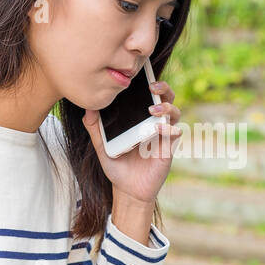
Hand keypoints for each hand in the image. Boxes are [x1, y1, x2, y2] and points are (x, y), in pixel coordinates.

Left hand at [81, 80, 181, 205]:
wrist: (127, 190)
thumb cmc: (117, 166)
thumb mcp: (101, 146)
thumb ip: (95, 128)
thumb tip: (88, 108)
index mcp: (140, 118)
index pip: (148, 95)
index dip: (149, 82)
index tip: (142, 75)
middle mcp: (155, 122)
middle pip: (166, 97)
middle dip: (163, 88)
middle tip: (152, 86)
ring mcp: (163, 134)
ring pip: (174, 112)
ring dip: (166, 106)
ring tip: (153, 109)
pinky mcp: (168, 148)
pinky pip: (175, 132)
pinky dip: (169, 128)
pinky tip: (158, 128)